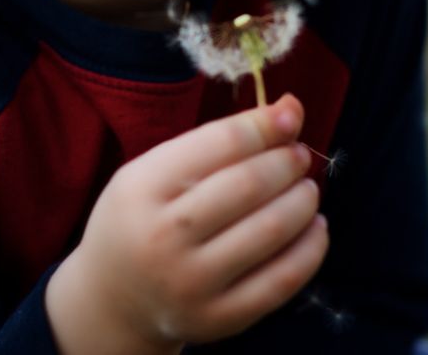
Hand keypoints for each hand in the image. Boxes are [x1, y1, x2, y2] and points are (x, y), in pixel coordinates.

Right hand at [45, 94, 328, 354]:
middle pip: (249, 185)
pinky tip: (314, 226)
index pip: (221, 143)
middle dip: (287, 162)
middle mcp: (163, 238)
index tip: (289, 116)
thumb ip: (219, 138)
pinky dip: (311, 246)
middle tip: (299, 155)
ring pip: (271, 229)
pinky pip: (283, 279)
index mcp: (142, 189)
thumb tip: (290, 108)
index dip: (265, 125)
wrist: (113, 297)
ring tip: (306, 188)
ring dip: (303, 199)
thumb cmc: (143, 216)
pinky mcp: (219, 319)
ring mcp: (192, 284)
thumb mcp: (157, 168)